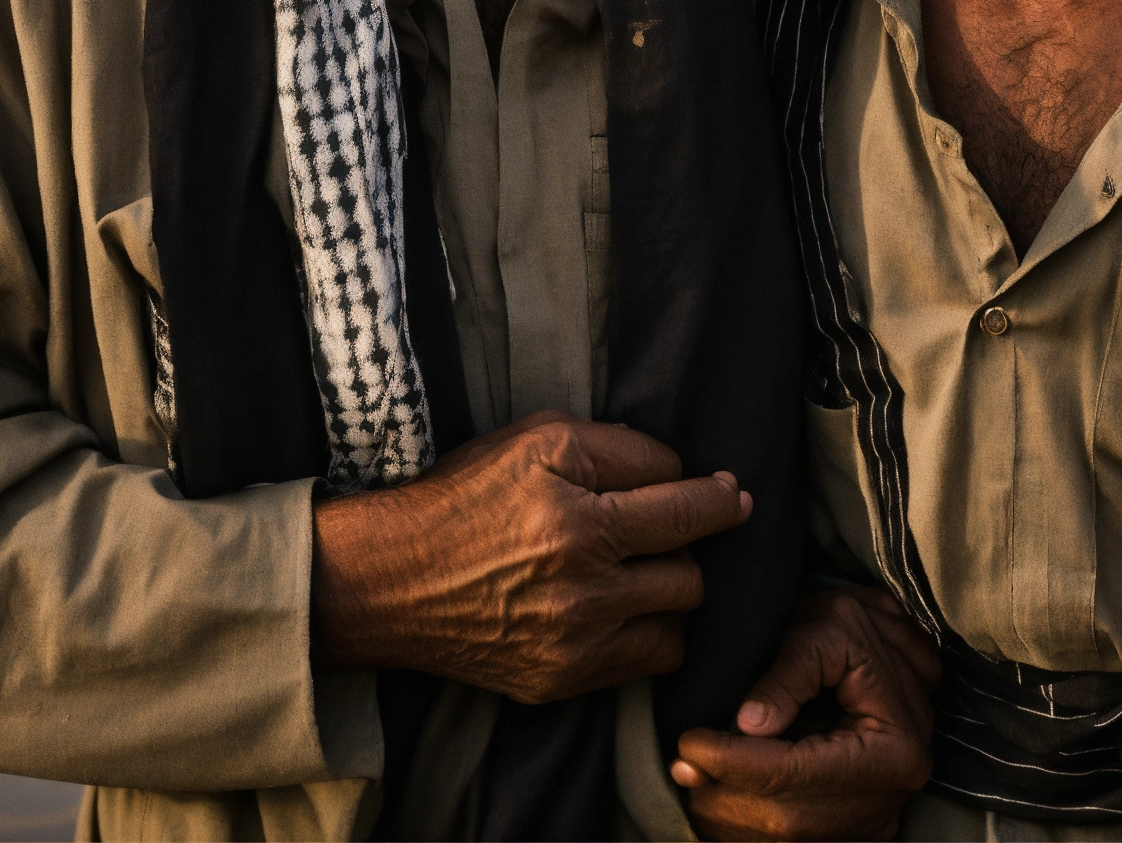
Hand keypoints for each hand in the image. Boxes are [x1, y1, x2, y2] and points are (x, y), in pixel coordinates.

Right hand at [310, 410, 751, 703]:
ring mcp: (574, 644)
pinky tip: (619, 608)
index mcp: (579, 518)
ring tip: (639, 569)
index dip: (719, 497)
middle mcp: (583, 588)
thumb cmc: (464, 496)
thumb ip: (615, 446)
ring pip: (676, 622)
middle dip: (685, 545)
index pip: (686, 508)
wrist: (391, 579)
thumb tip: (678, 468)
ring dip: (668, 592)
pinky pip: (645, 664)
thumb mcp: (535, 439)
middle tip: (661, 529)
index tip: (730, 495)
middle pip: (690, 572)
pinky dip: (645, 634)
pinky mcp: (561, 682)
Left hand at [670, 587, 939, 839]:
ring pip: (784, 839)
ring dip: (728, 815)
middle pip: (787, 817)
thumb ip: (790, 671)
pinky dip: (746, 823)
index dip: (735, 760)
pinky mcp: (852, 830)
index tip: (689, 742)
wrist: (895, 654)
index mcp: (891, 751)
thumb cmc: (862, 633)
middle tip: (680, 763)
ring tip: (692, 778)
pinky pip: (790, 840)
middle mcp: (887, 800)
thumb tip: (747, 722)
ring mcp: (872, 822)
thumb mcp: (830, 626)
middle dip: (724, 793)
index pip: (796, 770)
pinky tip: (718, 794)